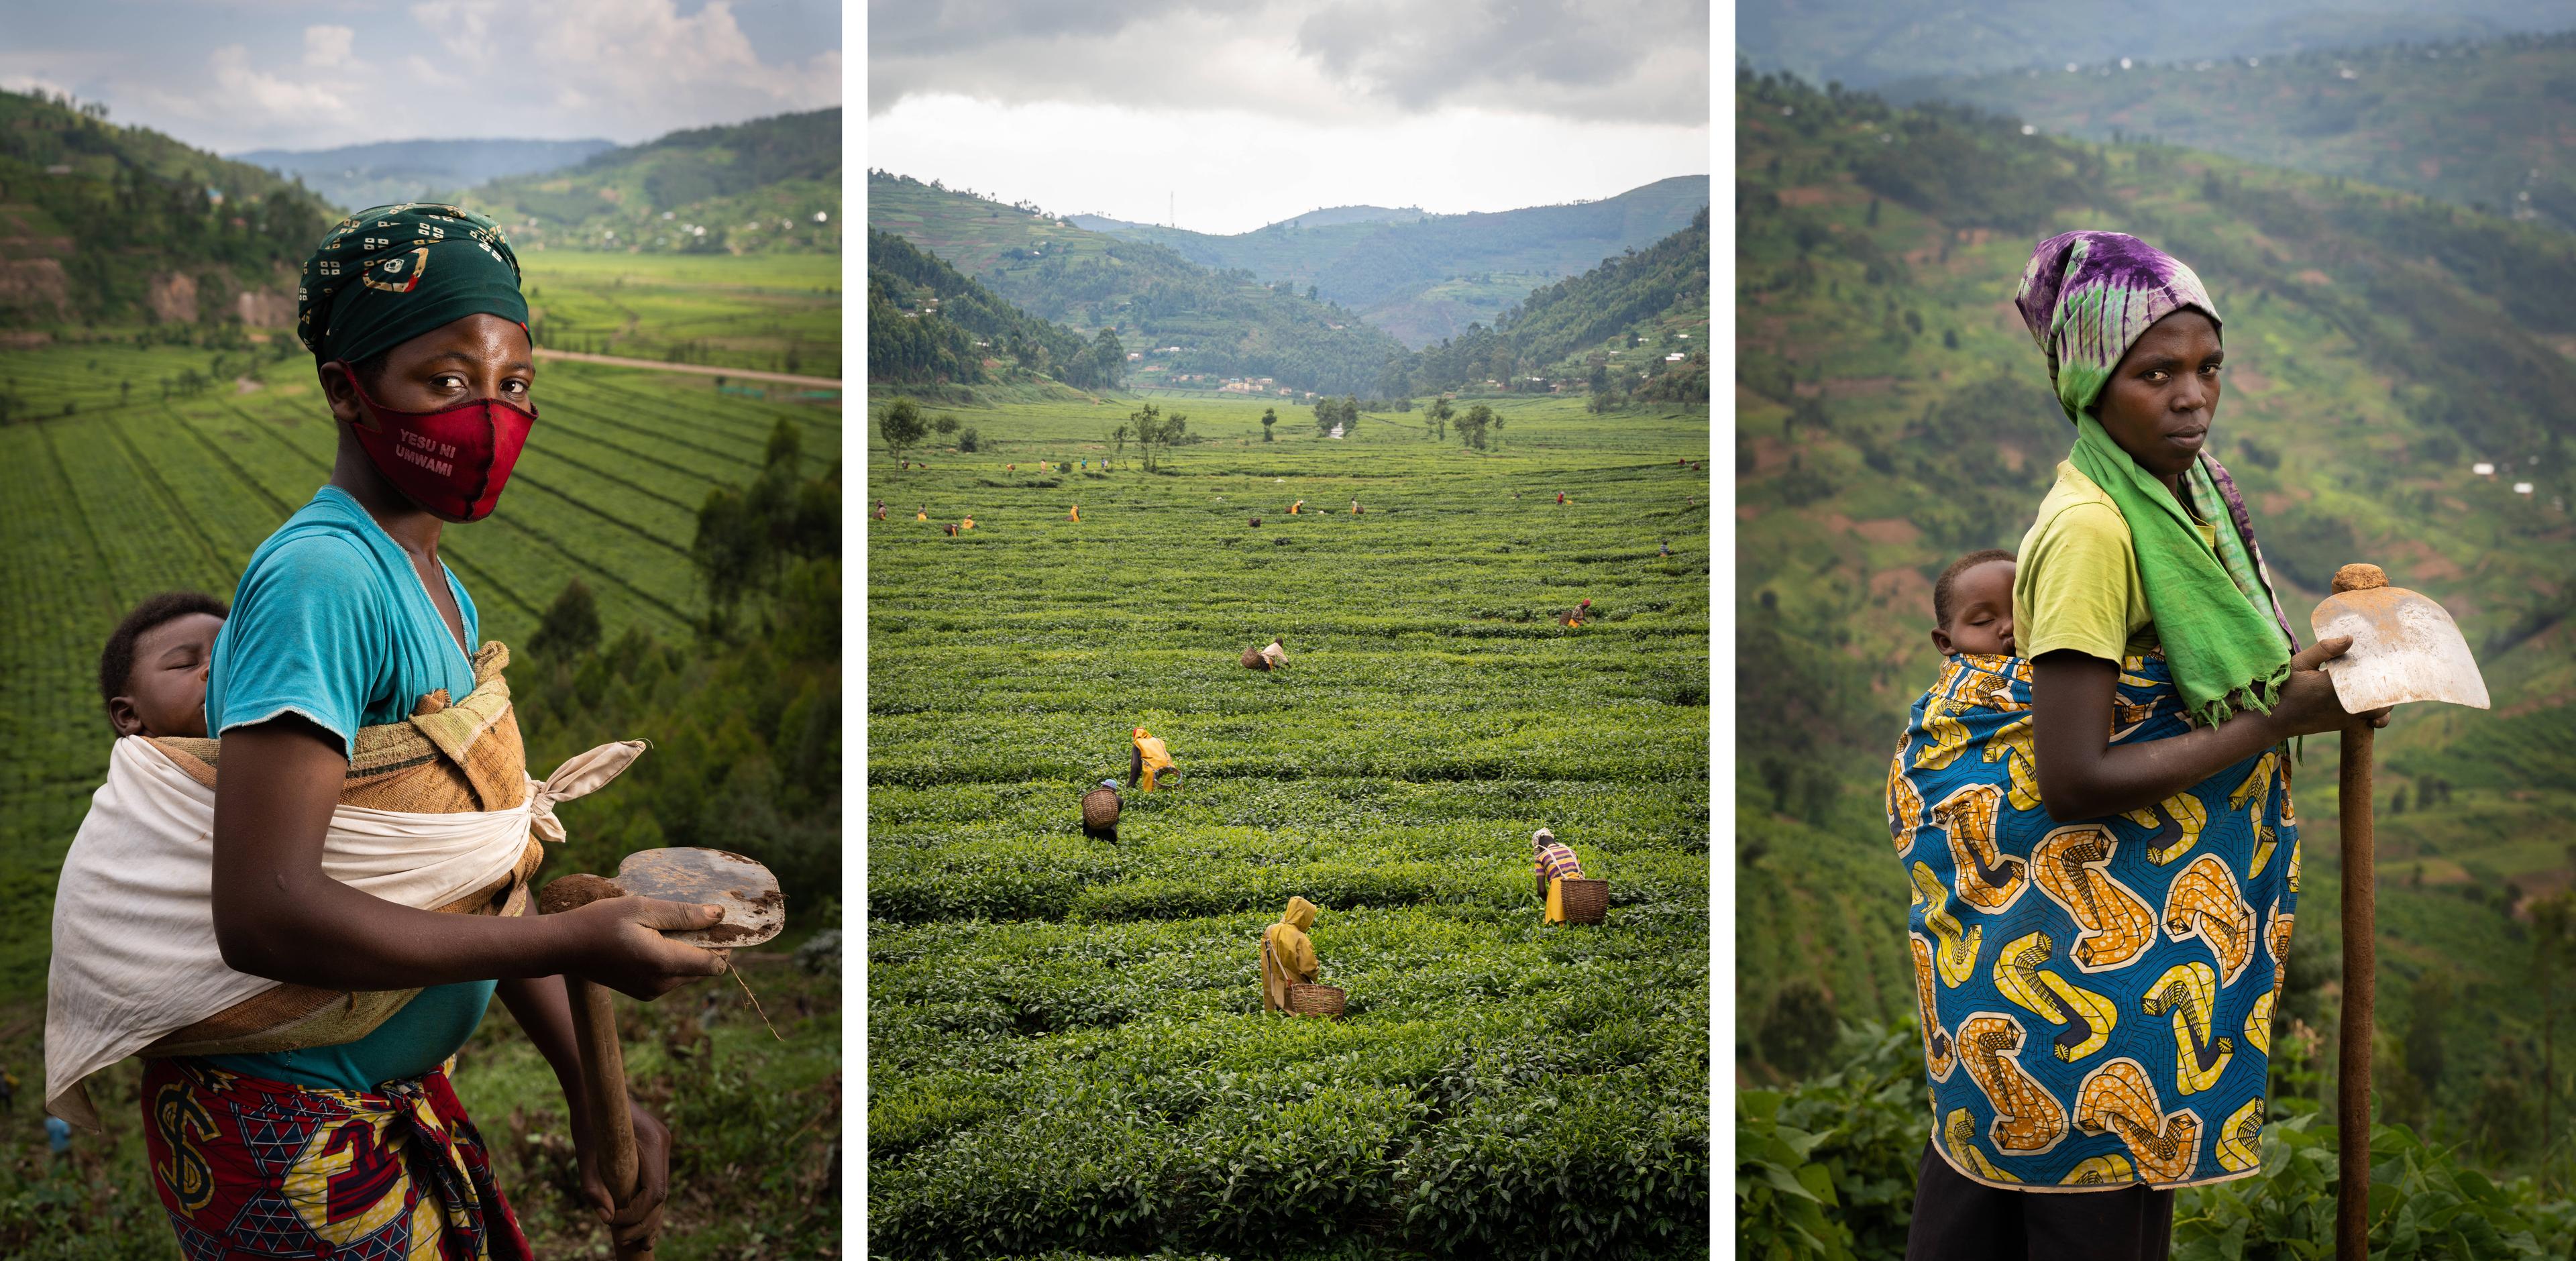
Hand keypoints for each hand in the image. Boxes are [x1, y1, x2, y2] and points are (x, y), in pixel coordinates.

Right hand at [569, 897, 730, 999]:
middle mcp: (662, 985)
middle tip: (693, 919)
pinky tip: (655, 940)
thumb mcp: (642, 908)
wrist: (565, 947)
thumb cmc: (601, 921)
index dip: (723, 944)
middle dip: (707, 947)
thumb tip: (718, 915)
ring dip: (688, 953)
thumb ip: (683, 914)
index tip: (717, 924)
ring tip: (669, 927)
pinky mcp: (643, 993)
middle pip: (704, 969)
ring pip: (688, 974)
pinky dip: (672, 961)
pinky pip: (671, 978)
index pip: (715, 964)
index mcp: (664, 964)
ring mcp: (652, 992)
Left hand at [577, 1101, 669, 1250]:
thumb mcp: (584, 1155)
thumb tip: (606, 1220)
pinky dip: (649, 1201)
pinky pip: (657, 1179)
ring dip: (651, 1216)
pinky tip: (643, 1220)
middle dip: (647, 1223)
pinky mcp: (657, 1145)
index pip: (655, 1192)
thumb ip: (593, 1188)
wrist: (593, 1090)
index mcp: (651, 1143)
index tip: (615, 1224)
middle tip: (630, 1243)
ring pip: (662, 1189)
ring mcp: (663, 1144)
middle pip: (662, 1194)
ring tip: (643, 1242)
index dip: (638, 1215)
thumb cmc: (586, 1120)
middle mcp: (663, 1143)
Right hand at [2267, 636, 2393, 738]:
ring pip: (2382, 708)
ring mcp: (2348, 717)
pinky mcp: (2346, 725)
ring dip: (2384, 695)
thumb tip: (2350, 638)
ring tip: (2379, 681)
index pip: (2371, 674)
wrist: (2274, 720)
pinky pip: (2372, 718)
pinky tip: (2370, 699)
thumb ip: (2324, 649)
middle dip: (2388, 679)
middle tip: (2386, 664)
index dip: (2383, 664)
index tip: (2385, 652)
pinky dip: (2376, 709)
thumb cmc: (2285, 688)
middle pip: (2383, 693)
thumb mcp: (2299, 663)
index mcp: (2335, 686)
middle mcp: (2346, 704)